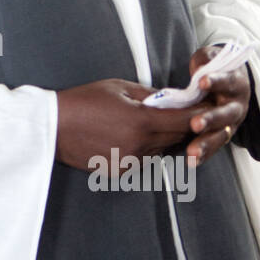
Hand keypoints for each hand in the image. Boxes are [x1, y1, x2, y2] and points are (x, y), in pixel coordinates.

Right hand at [54, 79, 200, 170]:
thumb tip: (173, 99)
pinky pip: (145, 159)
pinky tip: (136, 135)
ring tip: (160, 122)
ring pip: (163, 150)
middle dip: (187, 125)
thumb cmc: (82, 101)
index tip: (208, 105)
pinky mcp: (121, 171)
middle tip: (191, 112)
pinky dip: (148, 148)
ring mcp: (130, 162)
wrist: (52, 127)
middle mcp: (140, 146)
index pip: (185, 121)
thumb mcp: (118, 88)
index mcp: (141, 122)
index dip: (200, 113)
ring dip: (167, 137)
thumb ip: (150, 95)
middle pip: (178, 138)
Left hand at [184, 45, 250, 166]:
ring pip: (221, 135)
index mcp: (235, 84)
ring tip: (192, 152)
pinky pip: (214, 147)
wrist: (232, 83)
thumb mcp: (211, 58)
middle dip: (211, 119)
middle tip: (195, 124)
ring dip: (206, 144)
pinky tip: (191, 162)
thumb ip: (206, 60)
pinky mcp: (223, 136)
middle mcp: (236, 105)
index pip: (227, 81)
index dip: (216, 81)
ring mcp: (231, 123)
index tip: (203, 82)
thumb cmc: (216, 70)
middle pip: (225, 114)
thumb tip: (200, 68)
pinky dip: (204, 155)